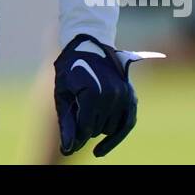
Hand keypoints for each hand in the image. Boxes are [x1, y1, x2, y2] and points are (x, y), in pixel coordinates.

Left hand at [53, 33, 153, 157]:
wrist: (89, 45)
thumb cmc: (70, 68)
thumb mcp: (63, 93)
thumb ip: (67, 122)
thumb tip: (67, 149)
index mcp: (93, 93)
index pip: (84, 127)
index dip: (74, 136)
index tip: (66, 144)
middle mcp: (112, 95)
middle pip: (96, 129)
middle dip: (84, 128)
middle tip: (75, 115)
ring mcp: (124, 96)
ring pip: (110, 129)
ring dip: (98, 127)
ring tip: (86, 113)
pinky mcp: (131, 97)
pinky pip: (127, 124)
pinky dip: (116, 137)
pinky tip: (101, 149)